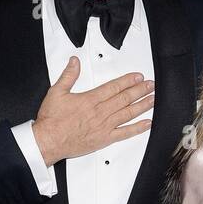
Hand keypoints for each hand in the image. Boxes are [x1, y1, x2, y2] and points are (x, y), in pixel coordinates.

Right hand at [32, 56, 154, 164]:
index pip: (114, 87)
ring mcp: (104, 126)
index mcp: (90, 99)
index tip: (138, 77)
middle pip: (125, 99)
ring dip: (142, 106)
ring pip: (128, 114)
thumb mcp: (56, 92)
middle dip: (140, 91)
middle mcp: (100, 112)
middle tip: (151, 85)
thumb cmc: (52, 120)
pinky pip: (125, 133)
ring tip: (153, 99)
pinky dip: (137, 128)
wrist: (48, 141)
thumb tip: (75, 61)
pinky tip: (147, 124)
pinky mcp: (104, 139)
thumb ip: (68, 75)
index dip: (128, 81)